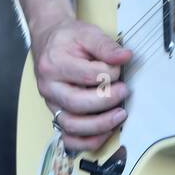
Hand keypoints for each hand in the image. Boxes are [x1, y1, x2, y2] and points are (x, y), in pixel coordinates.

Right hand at [31, 17, 132, 153]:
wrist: (48, 40)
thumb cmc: (68, 38)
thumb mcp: (87, 33)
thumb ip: (106, 45)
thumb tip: (125, 57)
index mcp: (54, 64)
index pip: (86, 75)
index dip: (109, 73)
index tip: (119, 68)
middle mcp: (48, 87)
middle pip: (77, 103)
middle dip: (106, 101)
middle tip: (124, 91)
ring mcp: (51, 104)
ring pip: (72, 125)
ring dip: (100, 125)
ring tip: (120, 115)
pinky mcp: (56, 115)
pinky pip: (68, 137)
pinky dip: (86, 141)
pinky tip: (105, 133)